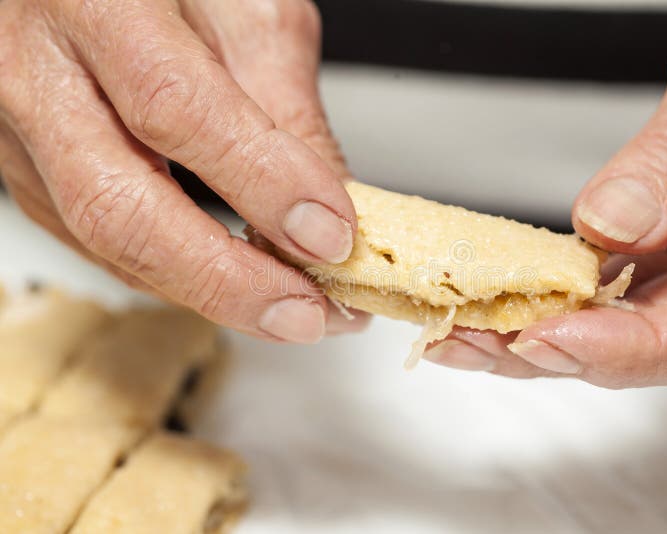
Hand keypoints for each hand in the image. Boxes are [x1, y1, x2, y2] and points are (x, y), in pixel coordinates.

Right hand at [0, 0, 368, 341]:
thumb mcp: (245, 11)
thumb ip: (284, 107)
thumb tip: (328, 208)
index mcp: (95, 2)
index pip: (176, 107)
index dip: (261, 183)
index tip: (330, 236)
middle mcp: (34, 71)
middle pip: (120, 207)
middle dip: (226, 280)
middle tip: (306, 314)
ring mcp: (17, 131)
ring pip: (106, 241)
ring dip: (208, 291)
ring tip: (291, 308)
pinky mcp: (24, 171)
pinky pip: (97, 242)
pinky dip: (174, 275)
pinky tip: (230, 284)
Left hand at [425, 0, 666, 387]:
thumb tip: (613, 224)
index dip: (633, 350)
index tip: (551, 338)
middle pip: (660, 342)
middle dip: (558, 349)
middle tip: (472, 341)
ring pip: (626, 320)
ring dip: (540, 330)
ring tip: (463, 328)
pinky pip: (614, 280)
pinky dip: (556, 289)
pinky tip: (501, 293)